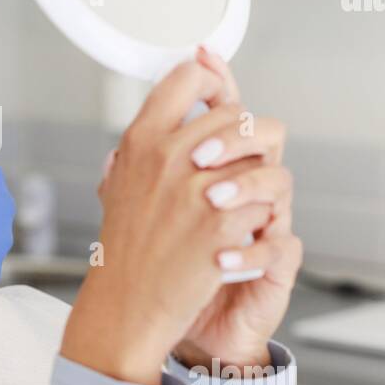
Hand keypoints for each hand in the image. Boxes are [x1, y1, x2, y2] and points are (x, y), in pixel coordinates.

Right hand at [61, 59, 279, 384]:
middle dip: (243, 142)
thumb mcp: (120, 185)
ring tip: (238, 202)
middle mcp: (167, 157)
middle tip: (233, 167)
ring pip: (258, 158)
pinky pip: (264, 201)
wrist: (127, 306)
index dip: (211, 80)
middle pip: (235, 115)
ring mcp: (196, 189)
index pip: (187, 77)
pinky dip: (258, 219)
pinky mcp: (222, 225)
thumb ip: (141, 145)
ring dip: (255, 180)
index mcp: (140, 141)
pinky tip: (239, 235)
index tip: (216, 95)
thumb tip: (164, 108)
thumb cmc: (123, 250)